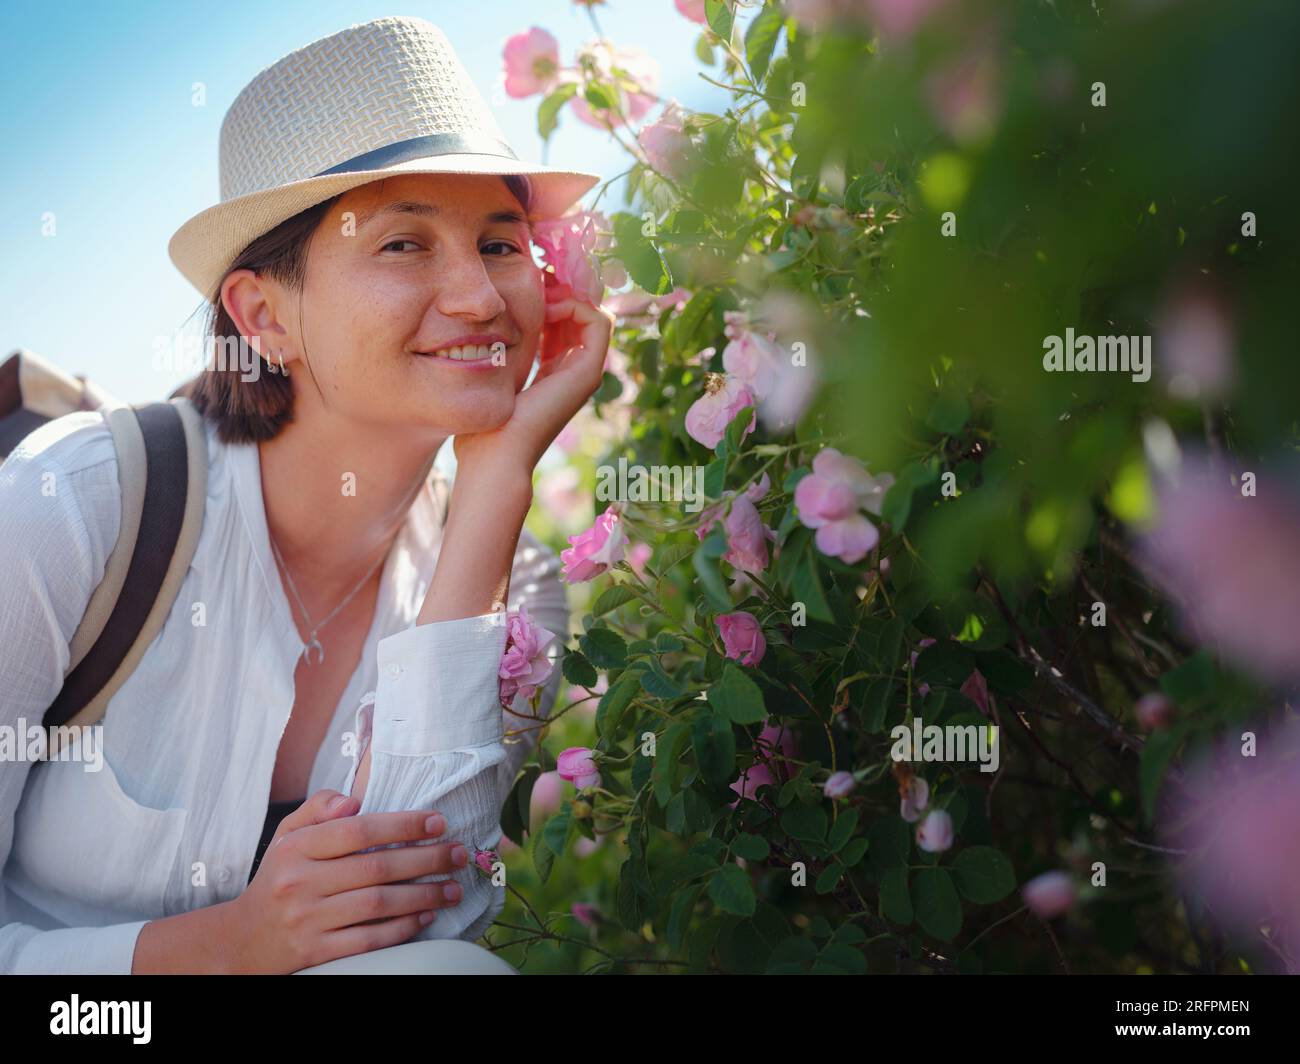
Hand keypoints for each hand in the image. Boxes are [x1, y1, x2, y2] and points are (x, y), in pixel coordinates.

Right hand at [221, 789, 468, 972]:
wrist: (241, 940)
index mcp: (296, 848)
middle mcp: (301, 882)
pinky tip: (426, 916)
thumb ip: (318, 808)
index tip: (438, 821)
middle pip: (376, 867)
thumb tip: (354, 798)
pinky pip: (369, 939)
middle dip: (426, 859)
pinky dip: (402, 928)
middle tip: (458, 854)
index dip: (403, 824)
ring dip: (423, 895)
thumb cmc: (278, 879)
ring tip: (453, 887)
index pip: (358, 830)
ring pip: (378, 904)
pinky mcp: (316, 953)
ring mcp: (308, 920)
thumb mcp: (286, 836)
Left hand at [453, 270, 613, 475]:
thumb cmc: (484, 425)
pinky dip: (577, 304)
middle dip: (560, 289)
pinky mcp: (587, 372)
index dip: (550, 295)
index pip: (565, 320)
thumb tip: (479, 328)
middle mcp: (575, 370)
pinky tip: (546, 304)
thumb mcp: (491, 377)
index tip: (525, 284)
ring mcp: (585, 372)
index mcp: (555, 371)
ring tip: (540, 290)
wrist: (495, 456)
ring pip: (592, 312)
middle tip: (534, 278)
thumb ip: (496, 353)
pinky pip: (598, 321)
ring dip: (568, 293)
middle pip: (581, 313)